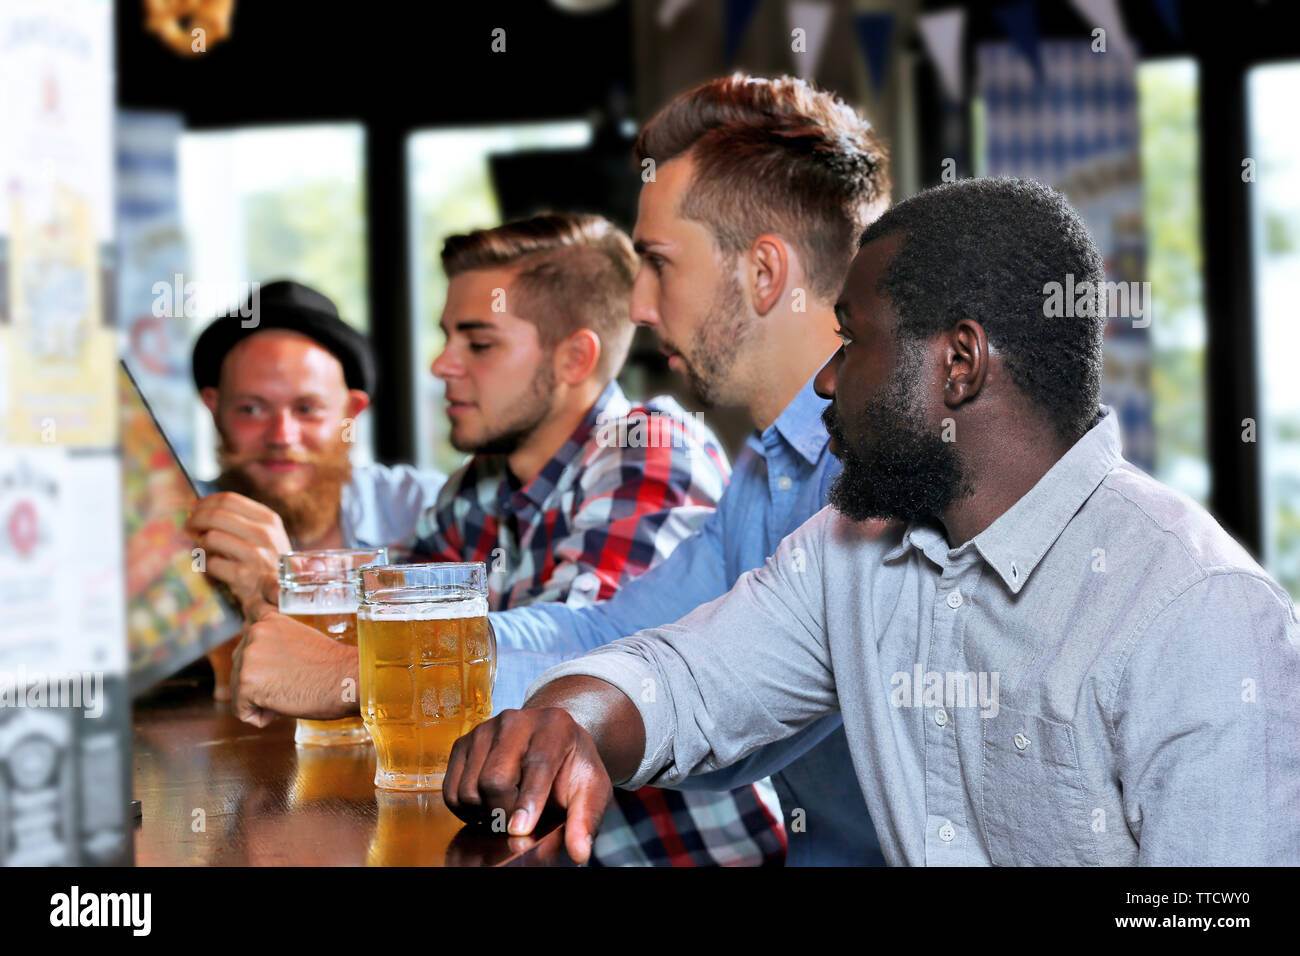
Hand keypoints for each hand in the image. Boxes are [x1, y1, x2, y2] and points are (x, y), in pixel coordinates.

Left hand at [184, 492, 290, 616]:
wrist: (281, 593)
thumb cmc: (266, 560)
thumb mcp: (264, 534)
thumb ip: (240, 519)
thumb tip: (198, 507)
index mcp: (268, 519)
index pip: (229, 499)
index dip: (206, 503)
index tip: (194, 509)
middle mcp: (264, 534)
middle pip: (217, 515)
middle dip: (196, 520)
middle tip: (188, 527)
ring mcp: (255, 555)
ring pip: (212, 537)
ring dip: (201, 543)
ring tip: (204, 549)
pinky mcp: (244, 576)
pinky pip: (211, 563)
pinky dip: (206, 564)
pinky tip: (211, 566)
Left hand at [231, 606, 359, 726]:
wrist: (348, 679)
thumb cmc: (333, 667)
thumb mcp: (300, 640)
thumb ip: (275, 643)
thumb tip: (258, 661)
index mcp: (268, 620)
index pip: (247, 637)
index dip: (257, 655)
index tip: (268, 662)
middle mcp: (254, 633)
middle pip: (239, 667)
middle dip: (260, 682)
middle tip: (292, 683)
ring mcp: (248, 656)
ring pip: (238, 689)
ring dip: (260, 699)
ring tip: (290, 692)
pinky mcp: (246, 682)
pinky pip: (242, 711)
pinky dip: (260, 716)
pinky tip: (282, 707)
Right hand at [443, 708, 613, 865]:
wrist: (550, 743)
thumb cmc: (570, 768)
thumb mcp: (591, 790)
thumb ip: (586, 819)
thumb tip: (579, 853)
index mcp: (555, 725)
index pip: (537, 764)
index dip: (528, 800)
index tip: (520, 830)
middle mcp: (516, 720)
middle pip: (495, 779)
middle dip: (504, 812)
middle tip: (518, 824)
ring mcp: (485, 728)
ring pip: (470, 787)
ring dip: (485, 813)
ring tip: (506, 810)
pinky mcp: (462, 742)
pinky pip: (451, 789)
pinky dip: (465, 810)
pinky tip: (487, 806)